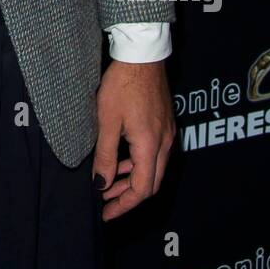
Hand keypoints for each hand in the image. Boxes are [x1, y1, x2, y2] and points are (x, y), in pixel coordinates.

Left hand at [93, 60, 176, 220]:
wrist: (142, 55)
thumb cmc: (122, 84)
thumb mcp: (107, 121)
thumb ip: (105, 156)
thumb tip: (101, 184)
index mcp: (151, 146)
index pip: (142, 189)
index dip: (124, 205)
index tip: (106, 213)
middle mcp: (165, 143)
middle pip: (151, 183)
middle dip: (128, 196)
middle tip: (106, 202)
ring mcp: (167, 133)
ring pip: (154, 169)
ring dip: (132, 180)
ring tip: (109, 183)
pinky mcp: (165, 124)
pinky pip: (155, 154)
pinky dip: (138, 164)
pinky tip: (123, 160)